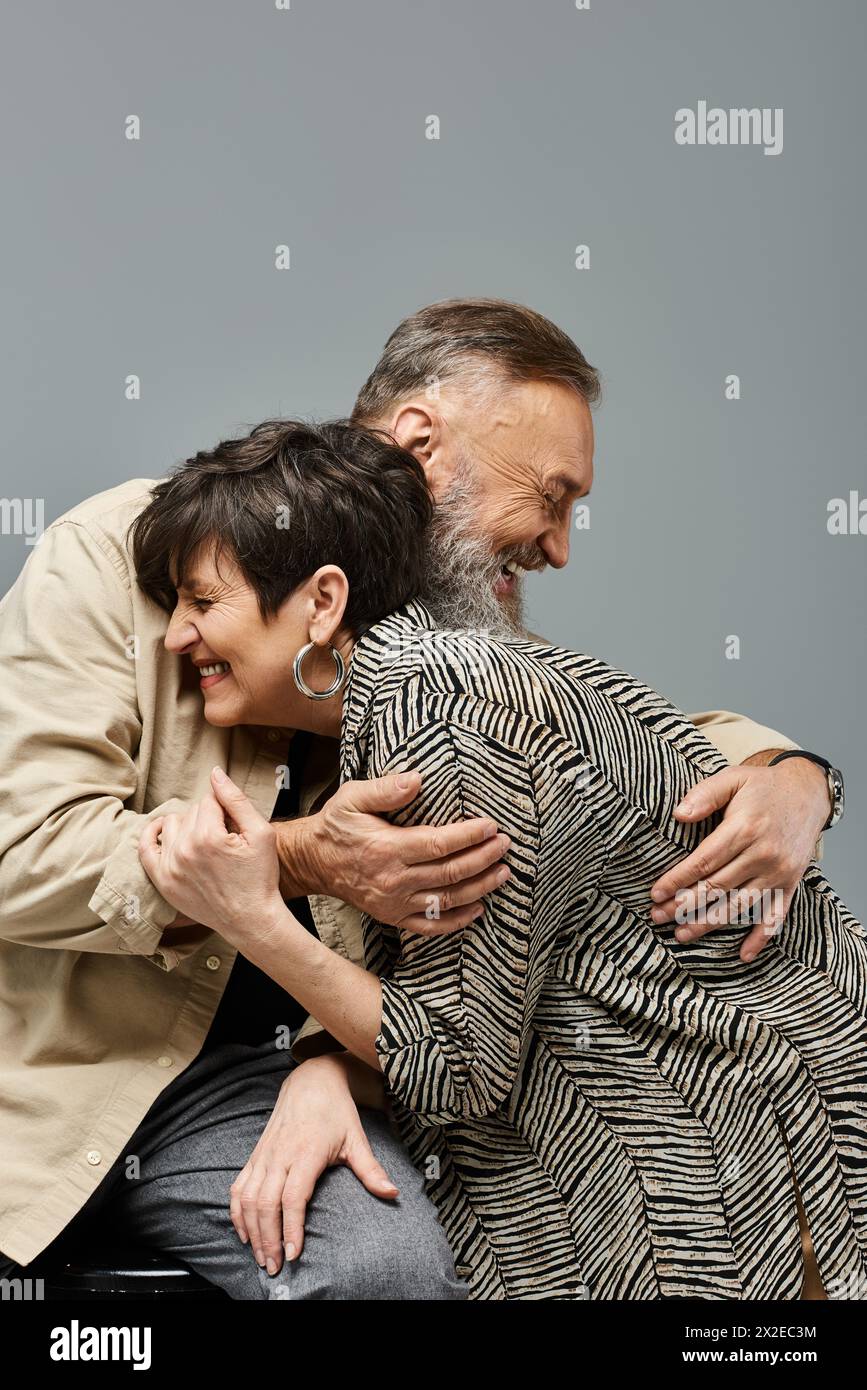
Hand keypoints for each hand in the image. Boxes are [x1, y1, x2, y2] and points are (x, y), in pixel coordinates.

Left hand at [139, 767, 283, 942]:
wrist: (251, 919)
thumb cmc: (260, 877)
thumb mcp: (261, 833)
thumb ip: (236, 800)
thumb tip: (215, 773)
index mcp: (208, 836)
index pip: (210, 800)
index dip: (226, 809)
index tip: (235, 827)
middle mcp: (184, 850)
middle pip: (192, 811)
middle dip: (209, 818)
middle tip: (225, 840)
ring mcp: (170, 866)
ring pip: (172, 824)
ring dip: (188, 826)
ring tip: (205, 842)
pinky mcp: (162, 880)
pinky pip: (145, 847)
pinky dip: (152, 834)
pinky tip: (163, 830)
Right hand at [230, 1053, 396, 1275]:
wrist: (311, 1080)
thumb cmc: (336, 1111)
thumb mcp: (356, 1138)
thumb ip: (371, 1170)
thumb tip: (393, 1194)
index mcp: (306, 1153)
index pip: (292, 1198)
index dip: (291, 1228)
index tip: (294, 1254)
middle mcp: (280, 1156)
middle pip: (265, 1204)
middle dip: (268, 1240)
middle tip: (275, 1267)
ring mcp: (264, 1156)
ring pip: (248, 1199)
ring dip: (252, 1232)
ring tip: (261, 1257)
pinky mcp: (255, 1155)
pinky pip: (238, 1188)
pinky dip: (237, 1213)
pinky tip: (244, 1233)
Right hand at [282, 769, 510, 934]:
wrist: (312, 862)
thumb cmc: (336, 826)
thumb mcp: (352, 797)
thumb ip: (386, 788)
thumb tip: (418, 779)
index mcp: (386, 849)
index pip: (439, 844)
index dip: (469, 836)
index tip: (490, 826)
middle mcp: (393, 880)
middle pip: (450, 873)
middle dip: (483, 859)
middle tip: (505, 846)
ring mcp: (394, 903)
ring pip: (447, 900)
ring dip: (480, 888)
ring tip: (502, 873)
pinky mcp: (393, 917)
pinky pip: (430, 926)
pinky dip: (457, 920)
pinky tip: (478, 908)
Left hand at [649, 757, 830, 961]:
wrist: (809, 793)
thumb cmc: (764, 786)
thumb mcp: (732, 777)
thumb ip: (704, 795)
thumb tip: (678, 815)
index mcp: (745, 828)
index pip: (704, 861)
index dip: (677, 880)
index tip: (655, 893)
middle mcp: (764, 854)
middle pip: (717, 888)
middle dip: (684, 905)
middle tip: (657, 917)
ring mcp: (780, 872)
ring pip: (740, 906)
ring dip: (709, 924)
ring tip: (682, 934)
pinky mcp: (791, 883)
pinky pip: (777, 915)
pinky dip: (761, 937)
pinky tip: (743, 954)